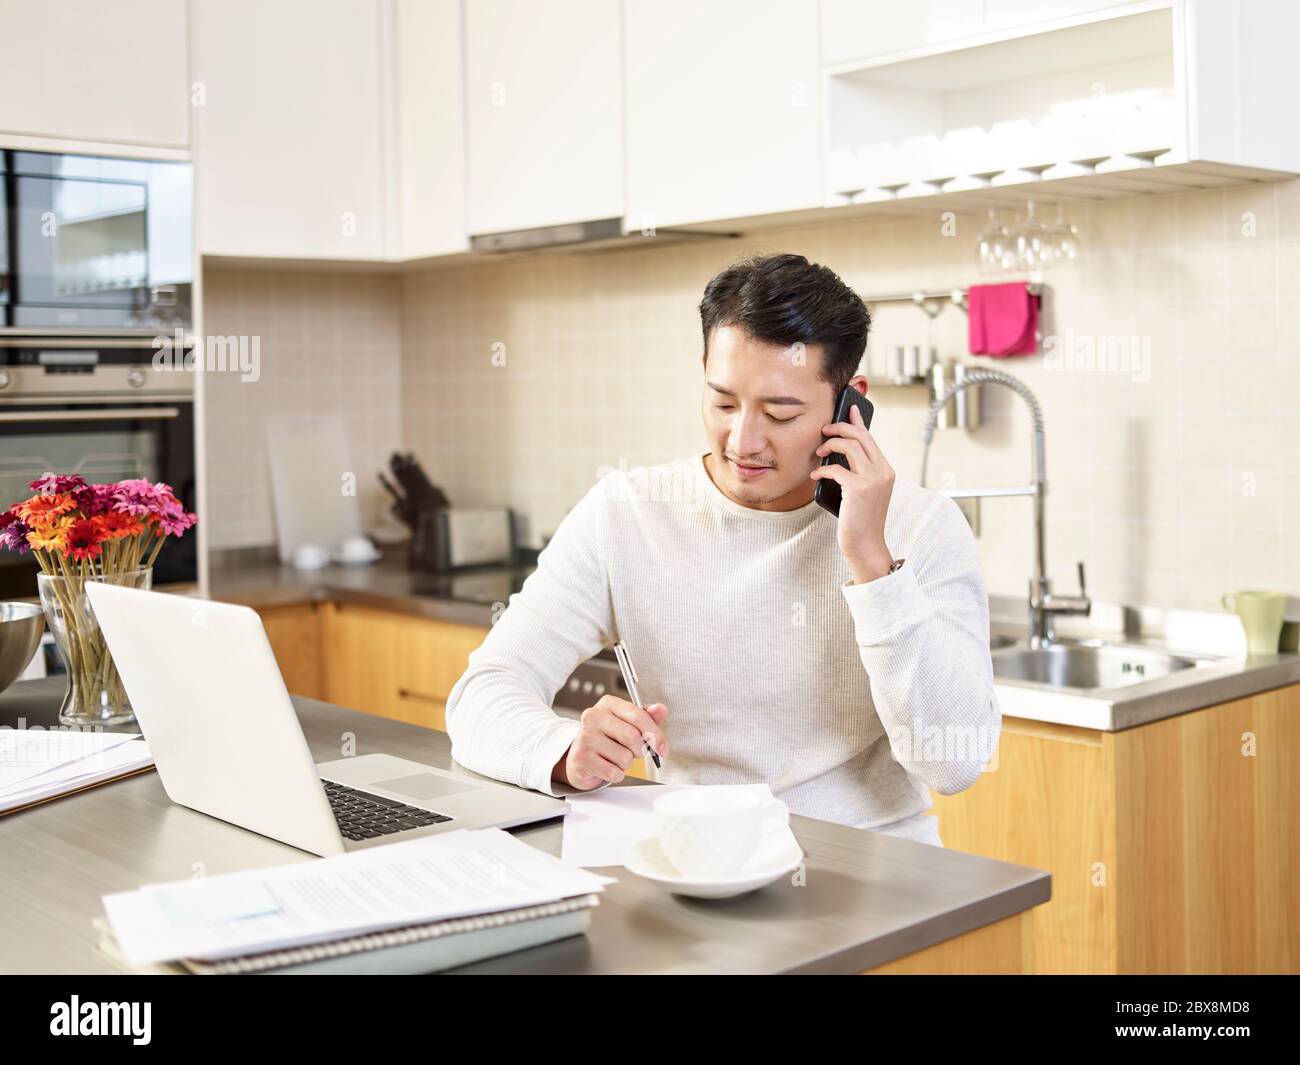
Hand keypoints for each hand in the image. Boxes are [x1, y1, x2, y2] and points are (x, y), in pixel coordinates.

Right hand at [553, 695, 669, 789]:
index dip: (655, 734)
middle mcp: (593, 717)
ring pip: (624, 757)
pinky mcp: (582, 758)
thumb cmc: (608, 738)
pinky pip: (614, 772)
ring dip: (626, 763)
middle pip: (632, 737)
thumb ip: (647, 717)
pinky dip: (616, 774)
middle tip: (635, 752)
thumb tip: (661, 709)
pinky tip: (607, 766)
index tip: (663, 749)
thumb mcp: (628, 723)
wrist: (581, 756)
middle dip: (640, 750)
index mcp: (608, 704)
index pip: (638, 715)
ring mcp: (585, 737)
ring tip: (616, 757)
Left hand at [809, 402, 895, 582]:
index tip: (849, 409)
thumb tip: (841, 453)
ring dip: (830, 445)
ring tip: (819, 451)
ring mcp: (873, 479)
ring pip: (850, 446)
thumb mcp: (864, 492)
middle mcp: (883, 472)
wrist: (866, 544)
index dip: (858, 422)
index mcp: (886, 470)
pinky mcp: (859, 489)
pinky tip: (816, 475)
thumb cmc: (860, 519)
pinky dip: (823, 469)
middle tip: (824, 430)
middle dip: (840, 428)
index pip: (871, 438)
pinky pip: (836, 468)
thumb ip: (859, 472)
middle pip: (861, 436)